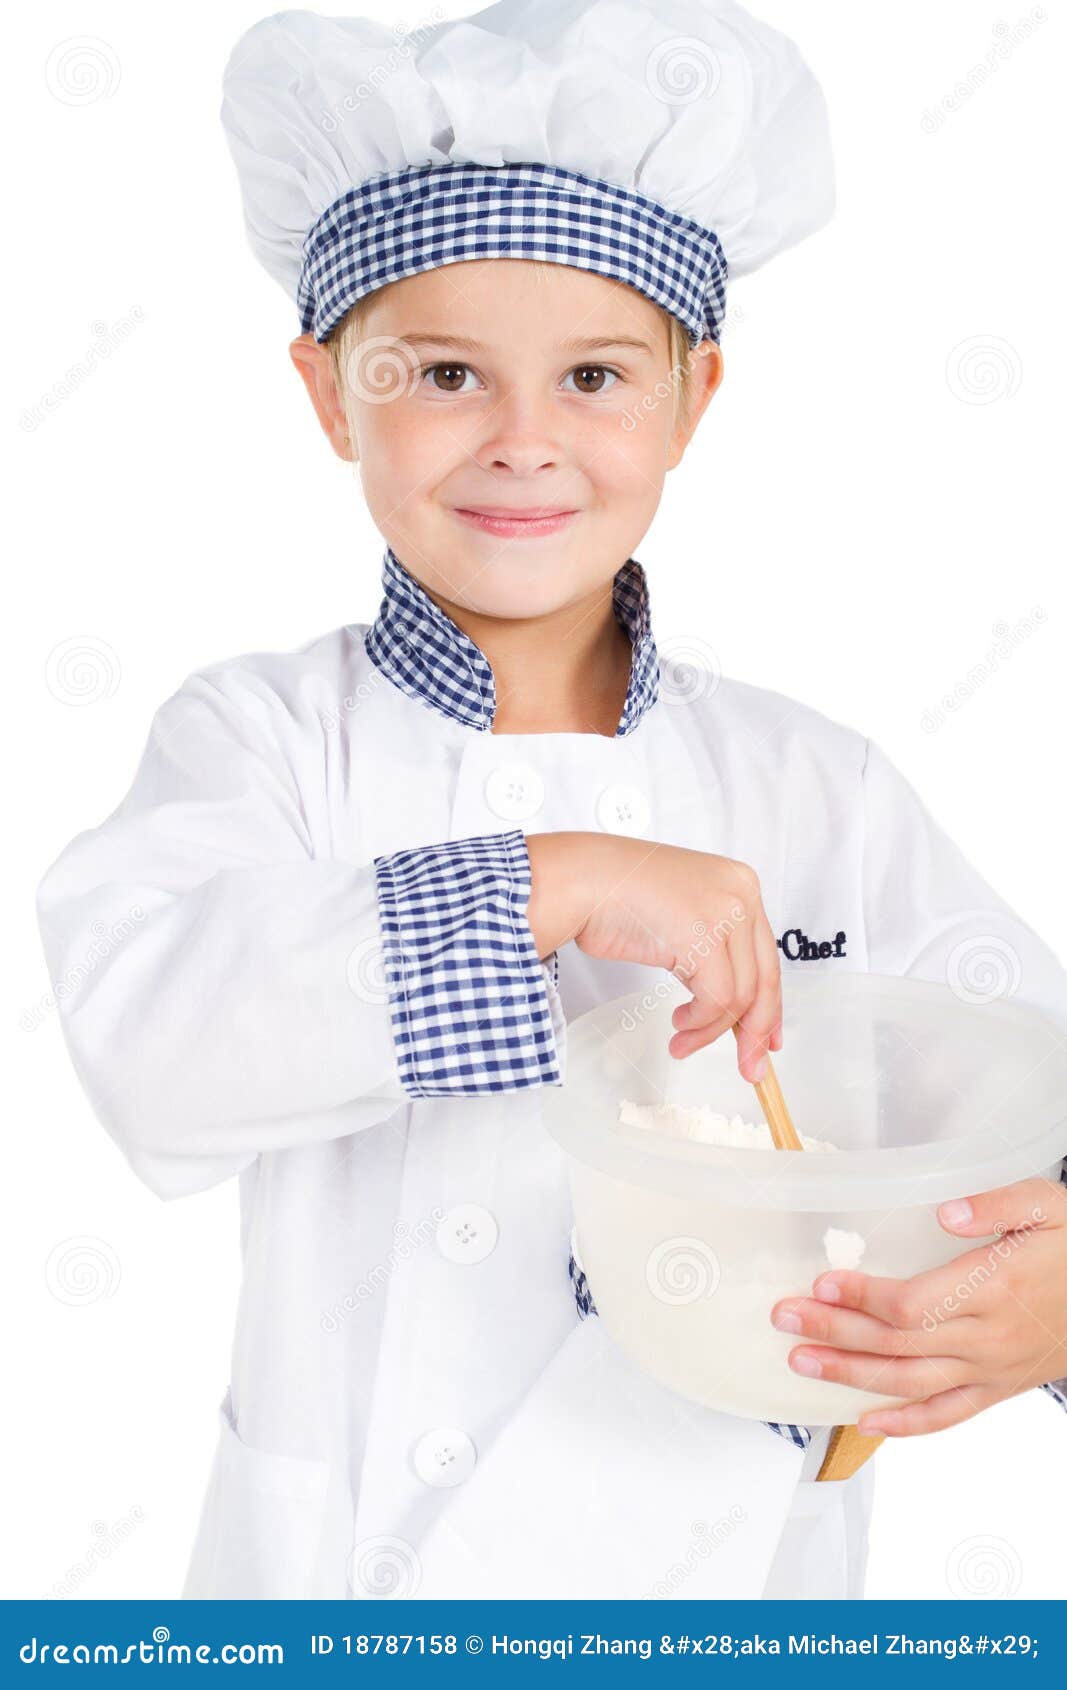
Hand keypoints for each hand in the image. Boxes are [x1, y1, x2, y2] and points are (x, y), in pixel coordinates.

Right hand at [525, 831, 781, 1081]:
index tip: (765, 1035)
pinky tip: (679, 1024)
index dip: (769, 1005)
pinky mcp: (703, 935)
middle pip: (765, 978)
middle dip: (755, 1031)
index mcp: (740, 884)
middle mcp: (740, 894)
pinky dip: (699, 1023)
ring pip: (740, 995)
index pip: (767, 957)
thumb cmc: (616, 898)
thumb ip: (714, 953)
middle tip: (750, 1065)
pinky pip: (716, 998)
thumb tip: (733, 1008)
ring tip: (684, 1041)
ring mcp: (724, 912)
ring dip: (710, 1031)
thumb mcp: (684, 922)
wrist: (582, 881)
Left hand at [768, 1174, 1066, 1435]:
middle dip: (835, 1332)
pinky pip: (948, 1416)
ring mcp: (991, 1370)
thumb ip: (996, 1203)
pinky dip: (905, 1425)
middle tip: (783, 1317)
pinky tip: (866, 1421)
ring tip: (801, 1361)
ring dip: (851, 1375)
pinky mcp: (998, 1389)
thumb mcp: (1048, 1205)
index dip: (864, 1298)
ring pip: (912, 1384)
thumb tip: (946, 1212)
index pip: (915, 1304)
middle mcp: (988, 1337)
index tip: (821, 1283)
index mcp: (995, 1287)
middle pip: (899, 1345)